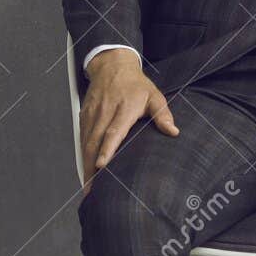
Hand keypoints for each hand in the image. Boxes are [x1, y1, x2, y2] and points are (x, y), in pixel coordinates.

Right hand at [80, 49, 177, 190]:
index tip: (101, 165)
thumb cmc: (134, 84)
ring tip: (88, 186)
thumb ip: (163, 114)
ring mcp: (92, 114)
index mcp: (124, 108)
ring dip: (85, 165)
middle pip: (94, 142)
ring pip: (85, 142)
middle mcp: (105, 112)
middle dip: (91, 167)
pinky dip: (82, 155)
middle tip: (92, 189)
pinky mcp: (84, 116)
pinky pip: (81, 138)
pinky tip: (85, 169)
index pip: (113, 131)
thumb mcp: (154, 95)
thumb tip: (173, 131)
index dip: (106, 149)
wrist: (112, 65)